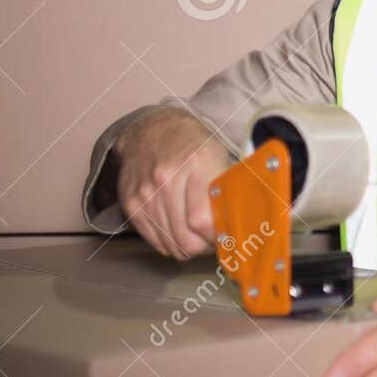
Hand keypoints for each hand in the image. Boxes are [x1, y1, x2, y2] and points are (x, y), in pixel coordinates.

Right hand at [114, 107, 231, 259]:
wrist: (151, 130)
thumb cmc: (193, 146)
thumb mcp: (219, 157)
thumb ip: (228, 189)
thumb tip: (244, 223)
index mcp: (196, 164)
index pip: (202, 221)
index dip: (216, 238)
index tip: (227, 238)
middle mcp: (167, 178)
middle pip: (185, 238)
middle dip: (204, 247)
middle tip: (213, 241)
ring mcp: (146, 192)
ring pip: (170, 243)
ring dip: (187, 247)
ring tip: (198, 235)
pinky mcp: (131, 203)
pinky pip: (153, 240)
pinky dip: (169, 244)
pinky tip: (179, 233)